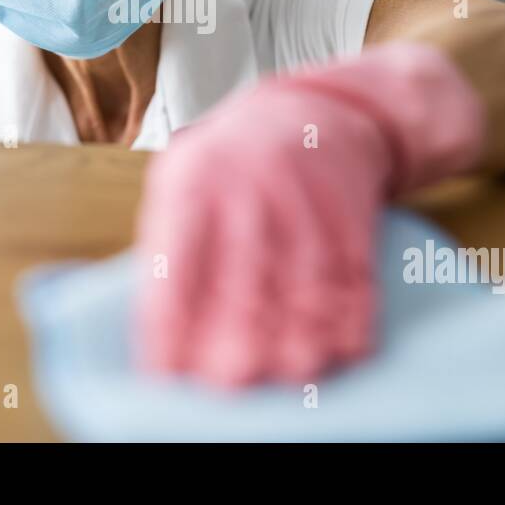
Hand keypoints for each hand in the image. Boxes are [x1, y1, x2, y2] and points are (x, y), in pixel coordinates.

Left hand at [133, 42, 484, 388]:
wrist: (320, 114)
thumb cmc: (234, 158)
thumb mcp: (181, 177)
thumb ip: (165, 245)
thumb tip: (151, 333)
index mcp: (195, 185)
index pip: (175, 275)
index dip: (169, 336)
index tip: (163, 378)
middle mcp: (251, 197)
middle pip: (241, 301)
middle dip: (229, 361)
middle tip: (219, 390)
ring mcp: (307, 213)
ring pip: (301, 311)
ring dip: (287, 360)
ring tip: (269, 382)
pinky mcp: (353, 231)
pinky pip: (353, 300)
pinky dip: (341, 341)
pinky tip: (323, 359)